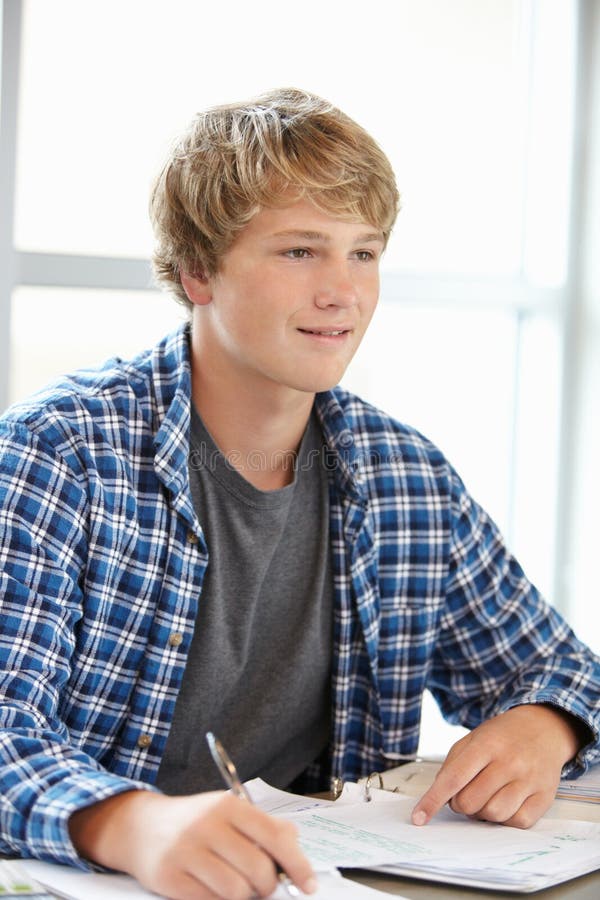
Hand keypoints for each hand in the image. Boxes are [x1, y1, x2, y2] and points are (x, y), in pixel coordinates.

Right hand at [69, 789, 316, 898]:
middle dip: (267, 887)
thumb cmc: (194, 822)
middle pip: (258, 870)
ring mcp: (186, 851)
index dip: (298, 865)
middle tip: (262, 887)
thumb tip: (295, 844)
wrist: (140, 827)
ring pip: (237, 892)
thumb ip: (264, 826)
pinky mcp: (169, 877)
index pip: (275, 836)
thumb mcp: (227, 812)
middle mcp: (207, 824)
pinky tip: (215, 891)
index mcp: (228, 805)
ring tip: (236, 887)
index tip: (309, 885)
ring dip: (243, 897)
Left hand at [411, 704, 584, 828]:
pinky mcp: (544, 796)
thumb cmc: (502, 736)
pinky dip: (506, 819)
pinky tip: (506, 802)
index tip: (418, 817)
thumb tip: (438, 798)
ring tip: (487, 797)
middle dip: (460, 804)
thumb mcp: (472, 739)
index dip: (433, 800)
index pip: (453, 778)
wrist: (543, 727)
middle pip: (470, 802)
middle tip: (467, 793)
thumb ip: (453, 766)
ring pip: (493, 815)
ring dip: (483, 813)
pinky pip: (517, 822)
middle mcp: (509, 762)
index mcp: (486, 744)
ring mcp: (529, 780)